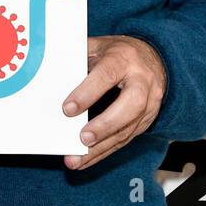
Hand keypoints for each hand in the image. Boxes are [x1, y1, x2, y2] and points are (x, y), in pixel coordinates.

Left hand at [61, 35, 165, 169]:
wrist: (154, 59)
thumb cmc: (119, 53)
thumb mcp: (99, 46)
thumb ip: (79, 59)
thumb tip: (51, 75)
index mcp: (124, 58)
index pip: (107, 75)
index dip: (88, 92)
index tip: (68, 109)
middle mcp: (142, 81)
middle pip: (130, 105)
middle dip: (105, 124)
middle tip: (82, 139)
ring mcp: (149, 102)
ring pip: (128, 128)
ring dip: (101, 147)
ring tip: (77, 158)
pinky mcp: (147, 120)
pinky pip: (126, 139)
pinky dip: (104, 151)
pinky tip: (87, 159)